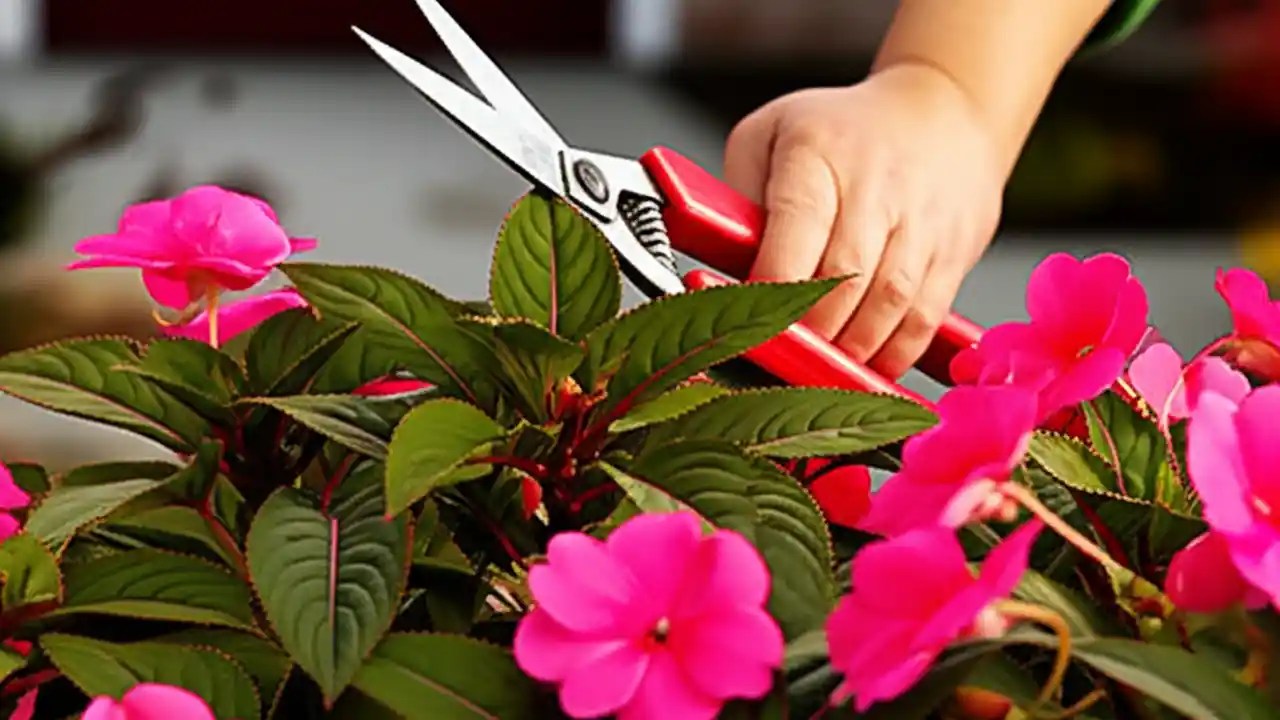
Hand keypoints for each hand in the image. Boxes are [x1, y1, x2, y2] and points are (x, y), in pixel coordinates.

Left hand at [723, 62, 1005, 378]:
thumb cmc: (841, 132)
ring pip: (888, 303)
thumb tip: (724, 266)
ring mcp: (920, 220)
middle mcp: (874, 186)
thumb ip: (738, 199)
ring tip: (824, 364)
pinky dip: (894, 352)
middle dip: (809, 330)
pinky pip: (924, 316)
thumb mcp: (768, 136)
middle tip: (784, 355)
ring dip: (852, 349)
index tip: (752, 320)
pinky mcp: (952, 252)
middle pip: (843, 277)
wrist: (942, 108)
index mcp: (816, 153)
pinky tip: (868, 364)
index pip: (796, 229)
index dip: (773, 286)